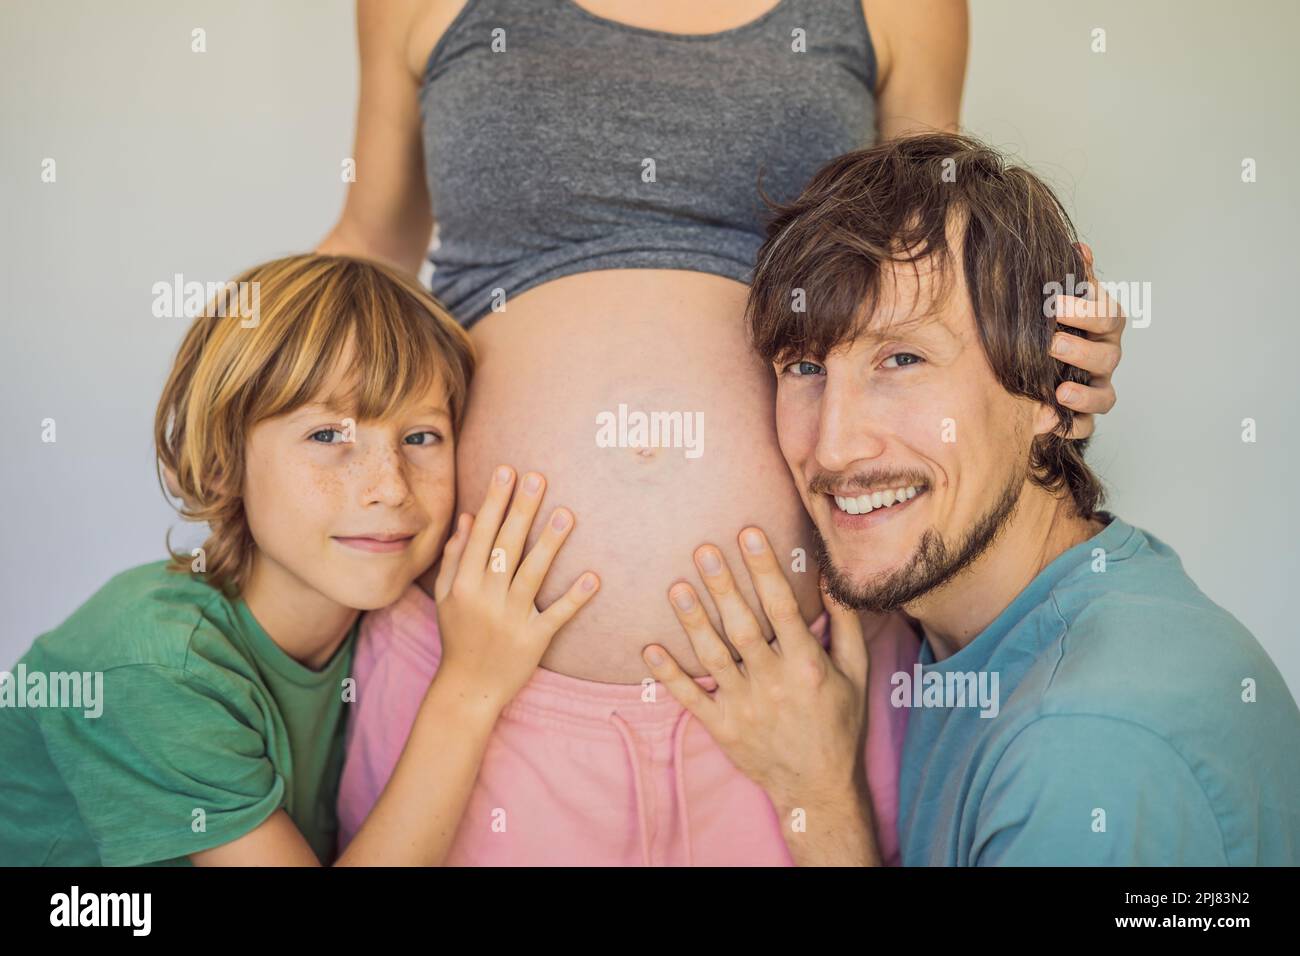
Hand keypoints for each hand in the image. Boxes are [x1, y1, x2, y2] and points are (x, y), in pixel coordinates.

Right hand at [432, 465, 598, 713]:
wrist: (467, 689)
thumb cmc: (458, 637)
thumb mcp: (447, 597)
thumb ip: (457, 558)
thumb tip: (470, 518)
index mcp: (465, 585)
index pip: (483, 535)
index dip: (495, 502)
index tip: (507, 471)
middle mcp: (487, 599)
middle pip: (507, 547)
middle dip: (521, 510)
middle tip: (538, 478)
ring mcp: (511, 620)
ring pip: (532, 575)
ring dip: (550, 544)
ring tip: (566, 513)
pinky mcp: (534, 641)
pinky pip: (556, 616)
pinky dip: (574, 598)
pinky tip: (593, 578)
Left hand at [641, 527, 878, 864]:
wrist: (819, 789)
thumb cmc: (840, 724)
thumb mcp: (856, 674)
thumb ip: (844, 624)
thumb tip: (830, 577)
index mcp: (807, 665)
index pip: (782, 606)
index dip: (764, 568)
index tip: (748, 533)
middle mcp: (774, 683)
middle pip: (742, 626)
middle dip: (723, 586)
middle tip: (703, 549)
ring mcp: (744, 707)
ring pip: (712, 657)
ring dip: (692, 621)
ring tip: (676, 587)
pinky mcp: (722, 728)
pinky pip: (691, 698)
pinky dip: (669, 674)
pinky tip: (649, 648)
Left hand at [1053, 242, 1124, 437]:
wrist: (1032, 366)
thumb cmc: (1052, 323)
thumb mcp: (1059, 298)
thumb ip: (1070, 276)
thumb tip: (1078, 247)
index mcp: (1102, 325)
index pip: (1108, 315)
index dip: (1086, 310)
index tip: (1056, 302)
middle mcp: (1105, 357)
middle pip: (1108, 356)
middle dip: (1081, 350)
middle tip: (1051, 344)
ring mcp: (1097, 388)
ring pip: (1105, 396)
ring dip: (1083, 395)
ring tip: (1058, 392)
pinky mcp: (1084, 416)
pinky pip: (1086, 427)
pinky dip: (1072, 427)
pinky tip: (1049, 423)